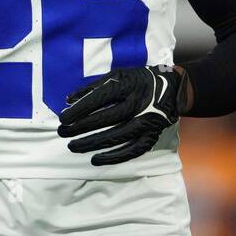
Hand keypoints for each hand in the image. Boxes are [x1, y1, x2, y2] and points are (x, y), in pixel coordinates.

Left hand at [57, 65, 186, 165]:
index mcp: (128, 86)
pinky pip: (132, 151)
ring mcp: (146, 122)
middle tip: (63, 133)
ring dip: (92, 143)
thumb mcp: (117, 76)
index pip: (99, 99)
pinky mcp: (151, 136)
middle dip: (81, 127)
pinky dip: (114, 157)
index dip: (80, 110)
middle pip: (106, 118)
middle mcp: (137, 104)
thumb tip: (68, 100)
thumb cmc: (138, 81)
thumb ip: (93, 87)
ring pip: (116, 136)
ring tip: (73, 146)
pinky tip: (96, 159)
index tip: (63, 118)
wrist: (172, 89)